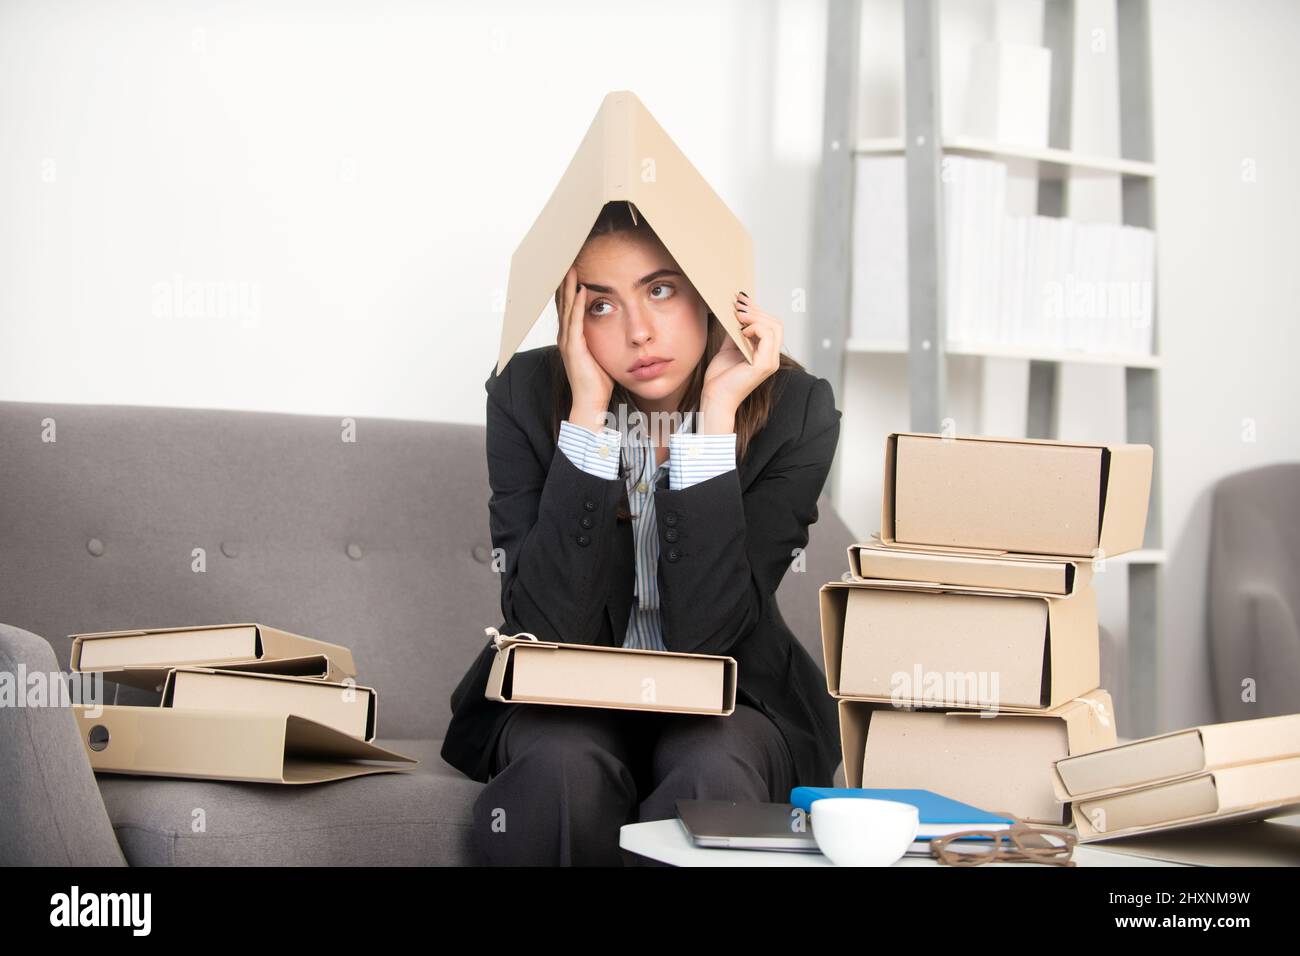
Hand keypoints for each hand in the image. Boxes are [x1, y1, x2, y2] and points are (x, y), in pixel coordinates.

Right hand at [556, 265, 614, 428]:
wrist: (590, 404)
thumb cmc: (598, 382)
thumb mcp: (603, 353)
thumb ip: (606, 338)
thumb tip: (619, 327)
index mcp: (572, 337)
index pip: (569, 306)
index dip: (570, 286)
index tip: (573, 267)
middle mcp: (566, 337)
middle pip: (563, 302)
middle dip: (565, 280)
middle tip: (566, 258)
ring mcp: (568, 342)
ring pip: (567, 308)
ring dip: (569, 286)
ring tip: (571, 267)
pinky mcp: (574, 349)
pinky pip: (575, 322)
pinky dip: (577, 305)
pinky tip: (581, 290)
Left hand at [701, 291, 782, 421]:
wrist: (714, 398)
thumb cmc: (720, 378)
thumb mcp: (728, 348)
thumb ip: (735, 332)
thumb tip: (735, 312)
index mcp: (765, 354)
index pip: (771, 326)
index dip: (758, 311)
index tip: (741, 300)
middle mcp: (771, 358)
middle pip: (776, 323)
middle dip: (757, 310)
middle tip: (739, 305)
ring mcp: (770, 362)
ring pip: (774, 327)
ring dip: (755, 316)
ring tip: (738, 314)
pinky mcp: (764, 365)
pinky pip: (767, 336)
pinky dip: (755, 327)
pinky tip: (741, 330)